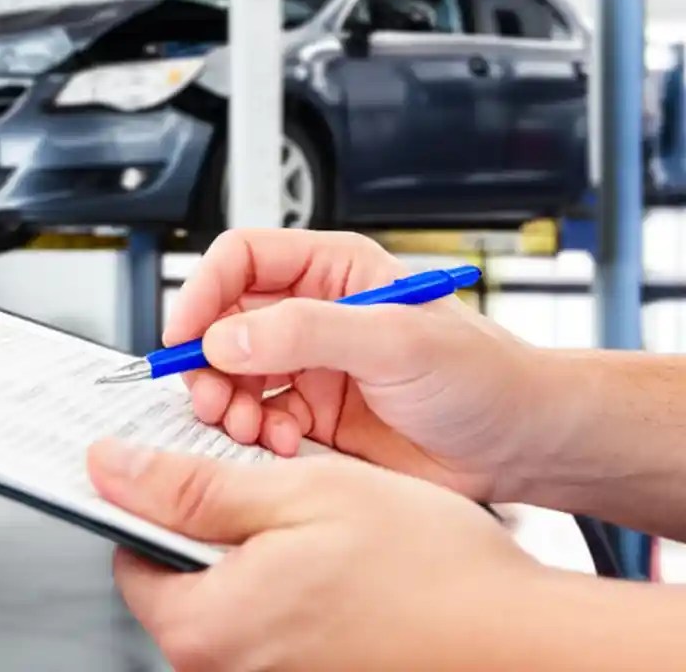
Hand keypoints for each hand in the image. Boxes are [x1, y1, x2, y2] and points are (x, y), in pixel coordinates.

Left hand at [87, 439, 544, 671]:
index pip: (129, 552)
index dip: (152, 495)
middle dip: (211, 519)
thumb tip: (108, 468)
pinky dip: (287, 577)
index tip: (176, 463)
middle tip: (265, 481)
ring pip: (228, 590)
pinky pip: (270, 617)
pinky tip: (333, 553)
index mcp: (206, 626)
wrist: (522, 639)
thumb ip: (189, 487)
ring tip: (313, 518)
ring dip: (254, 545)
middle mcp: (226, 666)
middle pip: (178, 574)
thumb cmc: (428, 571)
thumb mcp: (298, 493)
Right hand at [164, 228, 543, 500]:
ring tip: (248, 427)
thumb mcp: (396, 340)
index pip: (241, 260)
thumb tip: (228, 335)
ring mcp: (310, 368)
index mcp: (333, 271)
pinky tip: (284, 445)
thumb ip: (308, 332)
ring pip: (231, 375)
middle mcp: (313, 314)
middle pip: (223, 323)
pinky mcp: (313, 417)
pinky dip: (255, 436)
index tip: (186, 336)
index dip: (203, 292)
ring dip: (228, 403)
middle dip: (208, 362)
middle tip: (212, 397)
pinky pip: (255, 420)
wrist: (520, 446)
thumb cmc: (485, 376)